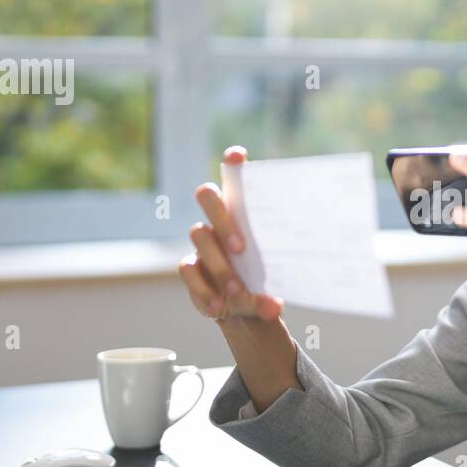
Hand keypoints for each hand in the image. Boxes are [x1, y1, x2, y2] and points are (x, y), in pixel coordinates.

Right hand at [178, 145, 283, 322]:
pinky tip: (219, 308)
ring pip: (199, 234)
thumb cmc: (267, 281)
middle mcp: (219, 219)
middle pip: (208, 196)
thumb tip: (275, 305)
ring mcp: (203, 242)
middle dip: (223, 218)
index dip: (233, 162)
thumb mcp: (278, 280)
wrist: (248, 309)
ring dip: (219, 264)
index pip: (235, 176)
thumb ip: (274, 287)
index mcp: (245, 211)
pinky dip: (204, 291)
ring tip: (237, 290)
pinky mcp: (191, 266)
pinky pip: (189, 271)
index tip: (238, 156)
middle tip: (242, 248)